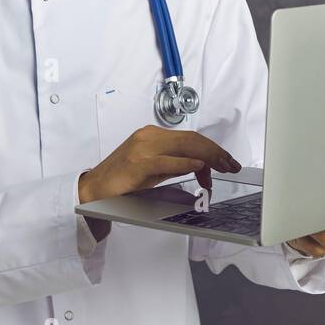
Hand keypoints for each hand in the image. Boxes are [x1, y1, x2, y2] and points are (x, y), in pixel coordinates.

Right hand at [78, 126, 240, 204]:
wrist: (93, 189)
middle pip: (191, 139)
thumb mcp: (154, 169)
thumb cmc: (122, 181)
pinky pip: (166, 161)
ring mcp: (142, 148)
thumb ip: (176, 164)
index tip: (226, 161)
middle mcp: (149, 137)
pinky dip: (185, 163)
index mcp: (153, 135)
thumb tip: (201, 167)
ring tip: (222, 168)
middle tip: (231, 165)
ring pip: (184, 146)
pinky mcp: (137, 163)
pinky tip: (198, 167)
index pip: (190, 137)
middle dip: (216, 152)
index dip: (212, 149)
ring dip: (208, 157)